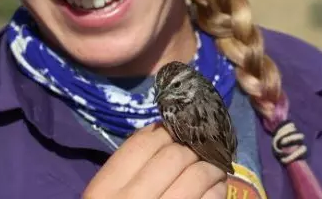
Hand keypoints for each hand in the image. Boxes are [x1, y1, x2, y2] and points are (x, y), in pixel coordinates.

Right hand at [83, 123, 226, 198]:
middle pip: (173, 155)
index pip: (141, 144)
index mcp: (104, 191)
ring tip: (214, 165)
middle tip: (202, 145)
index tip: (177, 130)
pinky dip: (217, 189)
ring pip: (196, 174)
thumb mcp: (110, 197)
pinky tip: (217, 186)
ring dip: (211, 165)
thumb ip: (128, 168)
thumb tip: (161, 131)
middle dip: (192, 146)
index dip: (165, 130)